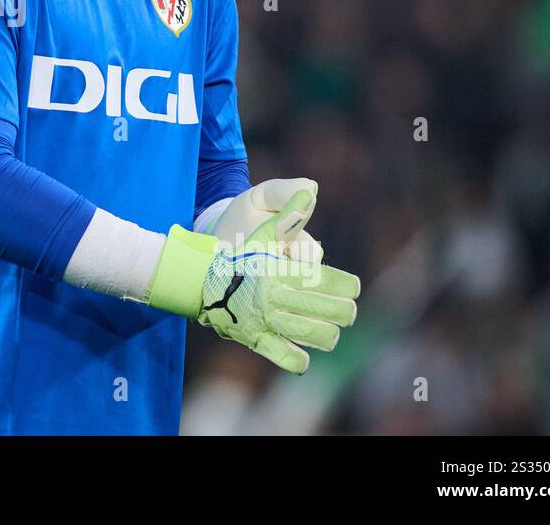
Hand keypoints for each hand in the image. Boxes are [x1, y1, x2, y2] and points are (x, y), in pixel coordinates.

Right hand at [147, 188, 360, 373]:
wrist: (198, 280)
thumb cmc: (238, 256)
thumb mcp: (261, 232)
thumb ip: (287, 215)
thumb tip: (310, 189)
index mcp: (282, 269)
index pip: (329, 281)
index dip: (347, 286)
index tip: (352, 288)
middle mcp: (276, 295)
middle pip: (332, 311)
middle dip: (344, 312)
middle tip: (345, 312)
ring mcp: (265, 319)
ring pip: (315, 335)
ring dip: (328, 335)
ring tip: (329, 331)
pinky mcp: (255, 338)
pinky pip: (285, 356)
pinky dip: (299, 360)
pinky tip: (304, 356)